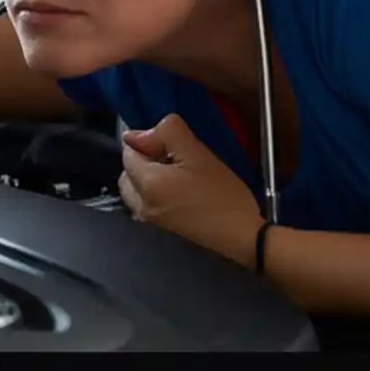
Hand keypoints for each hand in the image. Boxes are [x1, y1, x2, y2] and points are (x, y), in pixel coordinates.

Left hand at [118, 113, 264, 267]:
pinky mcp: (162, 228)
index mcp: (146, 184)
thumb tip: (134, 134)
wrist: (241, 236)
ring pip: (135, 189)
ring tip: (177, 171)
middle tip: (174, 155)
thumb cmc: (222, 193)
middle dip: (143, 158)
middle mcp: (141, 205)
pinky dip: (154, 191)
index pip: (128, 153)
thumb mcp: (197, 154)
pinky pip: (146, 203)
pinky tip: (180, 189)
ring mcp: (150, 220)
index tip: (171, 142)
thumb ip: (166, 135)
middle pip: (127, 172)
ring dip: (147, 175)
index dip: (146, 140)